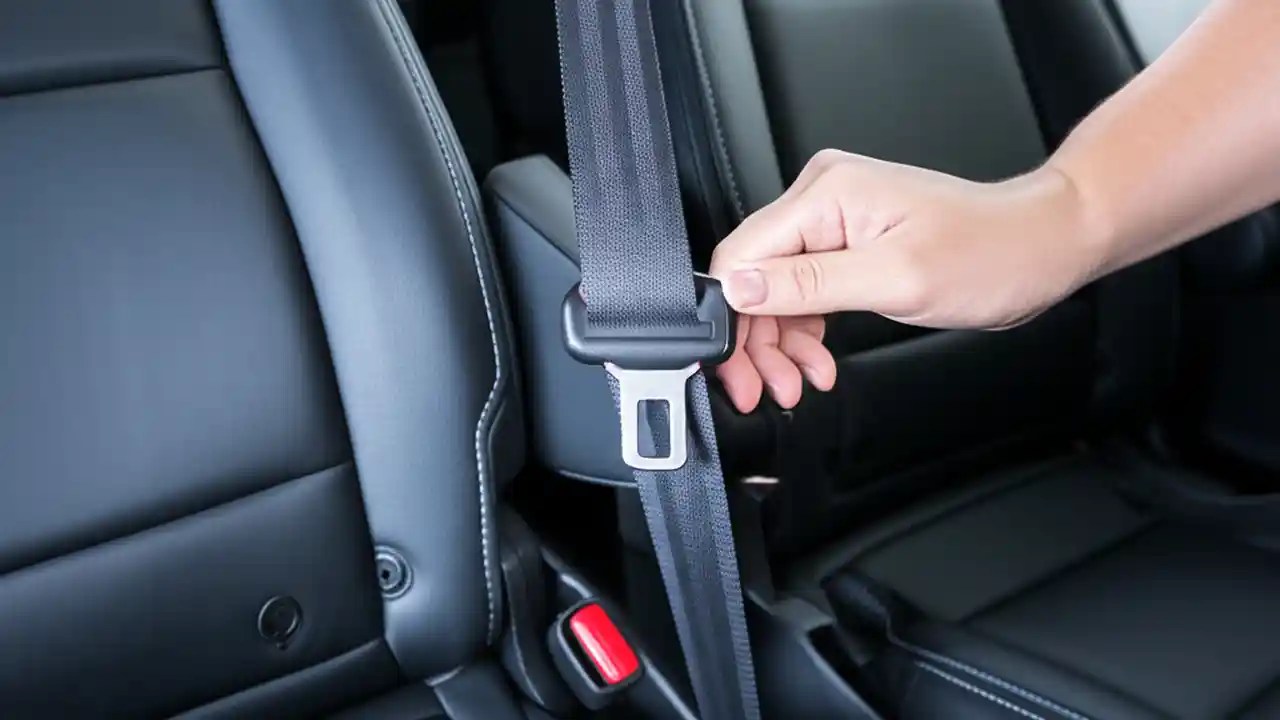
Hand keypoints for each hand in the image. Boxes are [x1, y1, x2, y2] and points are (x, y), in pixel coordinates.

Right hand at [709, 150, 1104, 413]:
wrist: (1038, 247)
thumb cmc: (988, 255)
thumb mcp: (895, 279)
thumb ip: (809, 284)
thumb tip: (737, 288)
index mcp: (826, 194)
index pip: (741, 257)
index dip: (732, 322)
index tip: (739, 372)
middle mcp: (821, 197)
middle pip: (751, 276)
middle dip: (755, 341)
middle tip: (767, 390)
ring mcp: (833, 220)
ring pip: (772, 290)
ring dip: (779, 343)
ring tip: (799, 384)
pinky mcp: (846, 242)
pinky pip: (801, 289)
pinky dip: (803, 331)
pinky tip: (816, 361)